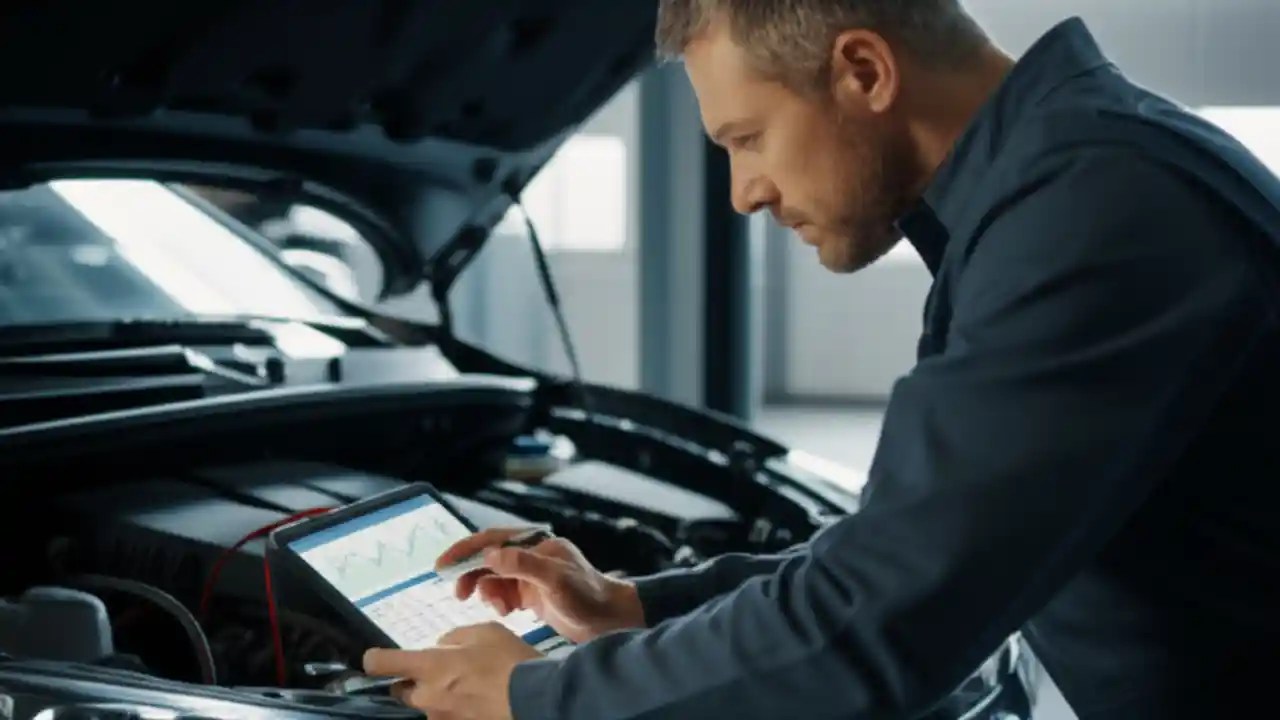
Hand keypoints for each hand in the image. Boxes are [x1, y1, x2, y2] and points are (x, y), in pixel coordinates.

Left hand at [363, 622, 537, 719]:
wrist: (536, 700)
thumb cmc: (510, 661)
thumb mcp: (485, 632)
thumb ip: (455, 637)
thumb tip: (443, 646)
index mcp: (430, 666)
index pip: (382, 663)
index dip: (375, 659)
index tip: (376, 659)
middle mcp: (427, 696)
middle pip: (402, 691)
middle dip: (414, 682)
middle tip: (441, 674)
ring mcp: (441, 719)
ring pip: (427, 707)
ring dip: (438, 698)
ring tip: (468, 690)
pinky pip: (447, 718)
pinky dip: (455, 711)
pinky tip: (477, 703)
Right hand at [436, 527, 645, 642]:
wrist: (609, 620)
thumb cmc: (586, 596)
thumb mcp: (556, 579)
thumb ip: (524, 564)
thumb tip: (490, 554)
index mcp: (535, 543)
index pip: (492, 539)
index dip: (464, 550)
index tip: (442, 564)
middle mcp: (529, 555)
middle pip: (487, 558)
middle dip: (470, 574)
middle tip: (457, 594)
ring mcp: (529, 574)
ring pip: (492, 578)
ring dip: (487, 592)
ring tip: (499, 608)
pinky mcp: (531, 594)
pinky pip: (502, 593)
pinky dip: (498, 602)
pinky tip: (507, 612)